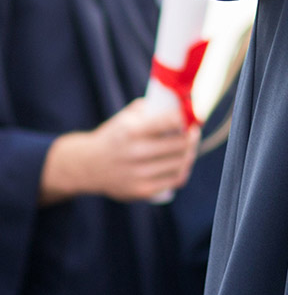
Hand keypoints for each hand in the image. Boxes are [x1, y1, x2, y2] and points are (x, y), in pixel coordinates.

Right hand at [40, 99, 198, 204]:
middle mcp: (135, 153)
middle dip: (192, 137)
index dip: (187, 119)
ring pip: (180, 163)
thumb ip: (150, 108)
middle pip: (180, 144)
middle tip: (194, 133)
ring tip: (190, 147)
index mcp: (132, 131)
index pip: (170, 121)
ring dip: (190, 154)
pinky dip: (183, 171)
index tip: (192, 117)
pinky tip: (183, 164)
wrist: (86, 165)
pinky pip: (173, 181)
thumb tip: (179, 103)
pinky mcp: (140, 190)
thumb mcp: (125, 117)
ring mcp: (138, 173)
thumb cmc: (114, 136)